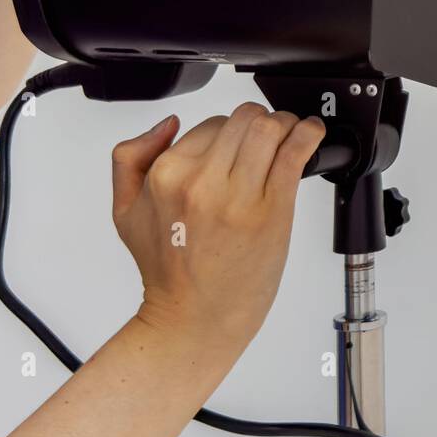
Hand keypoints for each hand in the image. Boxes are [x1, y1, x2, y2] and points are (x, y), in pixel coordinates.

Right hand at [110, 103, 326, 355]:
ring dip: (286, 124)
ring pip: (270, 127)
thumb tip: (168, 124)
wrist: (193, 318)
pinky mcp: (271, 209)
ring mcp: (238, 195)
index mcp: (166, 175)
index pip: (209, 124)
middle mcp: (201, 180)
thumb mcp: (126, 211)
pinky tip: (311, 134)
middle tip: (268, 138)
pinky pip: (295, 152)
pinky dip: (308, 134)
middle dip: (260, 122)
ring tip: (290, 135)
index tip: (238, 148)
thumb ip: (132, 158)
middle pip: (243, 118)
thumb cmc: (169, 269)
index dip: (228, 133)